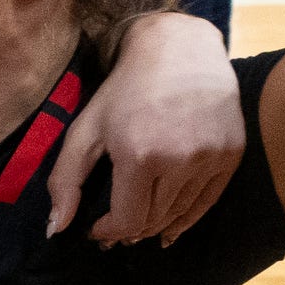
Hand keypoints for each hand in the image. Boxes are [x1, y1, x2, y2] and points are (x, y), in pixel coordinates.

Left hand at [55, 12, 242, 244]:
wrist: (181, 51)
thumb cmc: (125, 91)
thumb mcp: (85, 130)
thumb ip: (65, 180)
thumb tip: (53, 230)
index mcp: (139, 156)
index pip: (127, 220)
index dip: (109, 232)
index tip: (96, 231)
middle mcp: (180, 160)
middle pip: (153, 219)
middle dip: (130, 231)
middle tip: (116, 233)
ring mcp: (210, 158)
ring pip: (180, 213)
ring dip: (158, 226)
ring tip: (140, 229)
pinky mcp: (231, 154)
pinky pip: (208, 201)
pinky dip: (188, 218)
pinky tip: (171, 227)